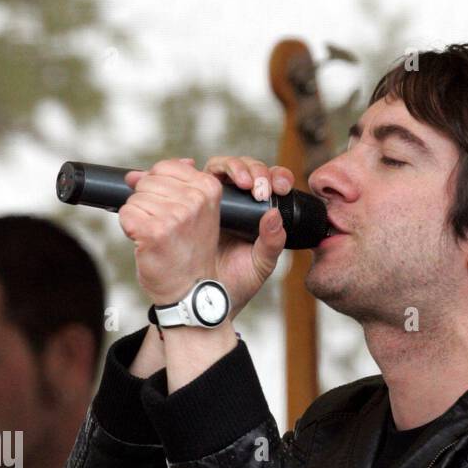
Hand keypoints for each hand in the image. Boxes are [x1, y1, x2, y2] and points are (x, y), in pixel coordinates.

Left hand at [119, 158, 222, 306]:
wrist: (190, 291)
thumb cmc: (189, 253)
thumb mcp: (194, 213)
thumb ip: (170, 187)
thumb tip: (133, 174)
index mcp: (208, 188)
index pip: (165, 167)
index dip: (159, 189)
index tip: (172, 212)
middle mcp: (194, 200)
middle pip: (147, 182)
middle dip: (148, 204)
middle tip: (166, 230)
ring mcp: (174, 216)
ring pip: (134, 198)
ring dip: (140, 218)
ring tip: (158, 238)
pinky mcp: (154, 231)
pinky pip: (126, 214)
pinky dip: (130, 229)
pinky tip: (147, 244)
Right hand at [200, 155, 292, 315]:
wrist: (204, 300)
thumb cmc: (235, 283)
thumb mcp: (260, 265)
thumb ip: (272, 244)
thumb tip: (274, 215)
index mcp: (255, 211)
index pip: (267, 181)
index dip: (276, 177)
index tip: (281, 188)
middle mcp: (233, 200)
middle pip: (244, 167)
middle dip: (255, 170)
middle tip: (259, 188)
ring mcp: (209, 199)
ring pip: (220, 167)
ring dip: (233, 168)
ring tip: (243, 183)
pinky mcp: (186, 200)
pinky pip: (190, 177)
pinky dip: (195, 172)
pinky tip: (204, 179)